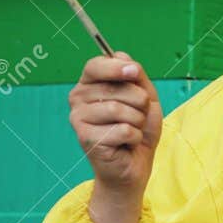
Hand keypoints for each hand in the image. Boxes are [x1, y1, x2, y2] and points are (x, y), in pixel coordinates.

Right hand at [68, 52, 162, 222]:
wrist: (135, 165)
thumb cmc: (137, 128)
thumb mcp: (144, 96)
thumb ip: (135, 75)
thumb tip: (121, 56)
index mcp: (88, 84)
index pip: (95, 65)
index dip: (117, 67)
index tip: (134, 73)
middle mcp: (78, 99)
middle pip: (115, 88)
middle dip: (138, 102)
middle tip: (136, 116)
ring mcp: (78, 119)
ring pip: (120, 109)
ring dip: (137, 121)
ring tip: (132, 130)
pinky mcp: (86, 139)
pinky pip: (123, 130)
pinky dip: (134, 137)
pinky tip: (127, 143)